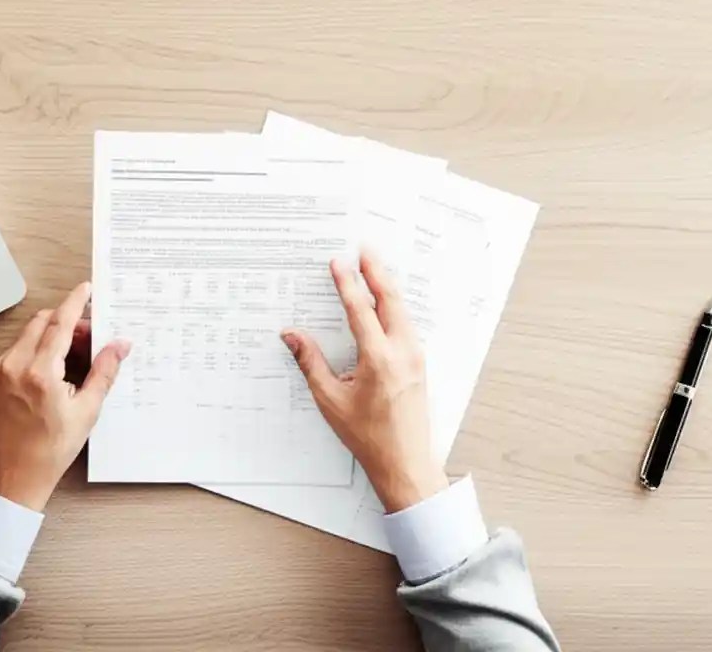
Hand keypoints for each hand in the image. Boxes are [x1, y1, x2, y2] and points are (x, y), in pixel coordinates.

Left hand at [0, 282, 131, 511]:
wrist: (14, 477)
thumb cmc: (49, 451)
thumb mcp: (86, 411)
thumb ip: (104, 372)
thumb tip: (119, 345)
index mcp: (40, 373)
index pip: (60, 323)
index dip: (75, 302)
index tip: (85, 290)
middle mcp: (14, 366)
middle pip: (42, 322)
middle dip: (67, 321)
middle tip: (90, 336)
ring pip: (28, 334)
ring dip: (52, 335)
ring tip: (74, 356)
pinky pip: (17, 350)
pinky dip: (36, 349)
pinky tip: (53, 368)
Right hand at [281, 252, 447, 512]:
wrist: (404, 462)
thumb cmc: (367, 435)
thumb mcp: (330, 400)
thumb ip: (310, 362)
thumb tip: (292, 335)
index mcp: (379, 360)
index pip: (360, 311)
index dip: (347, 284)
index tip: (338, 262)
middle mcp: (402, 353)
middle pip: (390, 300)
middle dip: (376, 272)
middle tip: (364, 249)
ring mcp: (415, 357)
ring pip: (401, 310)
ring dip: (387, 286)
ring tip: (374, 267)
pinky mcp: (419, 363)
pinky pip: (406, 324)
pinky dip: (395, 305)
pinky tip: (387, 300)